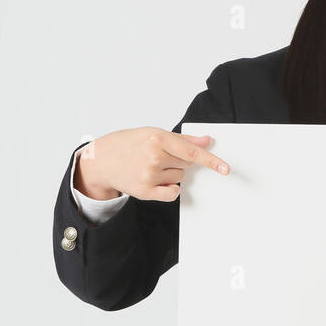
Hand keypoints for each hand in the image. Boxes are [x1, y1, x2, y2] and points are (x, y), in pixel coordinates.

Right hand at [76, 127, 229, 201]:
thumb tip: (206, 141)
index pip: (192, 151)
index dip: (211, 160)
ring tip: (150, 166)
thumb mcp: (152, 133)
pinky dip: (170, 187)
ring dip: (171, 172)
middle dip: (178, 159)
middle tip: (157, 155)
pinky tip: (156, 180)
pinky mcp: (146, 192)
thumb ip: (182, 139)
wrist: (100, 161)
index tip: (225, 169)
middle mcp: (154, 157)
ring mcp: (150, 176)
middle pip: (187, 163)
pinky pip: (172, 192)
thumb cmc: (126, 144)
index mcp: (157, 138)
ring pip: (180, 176)